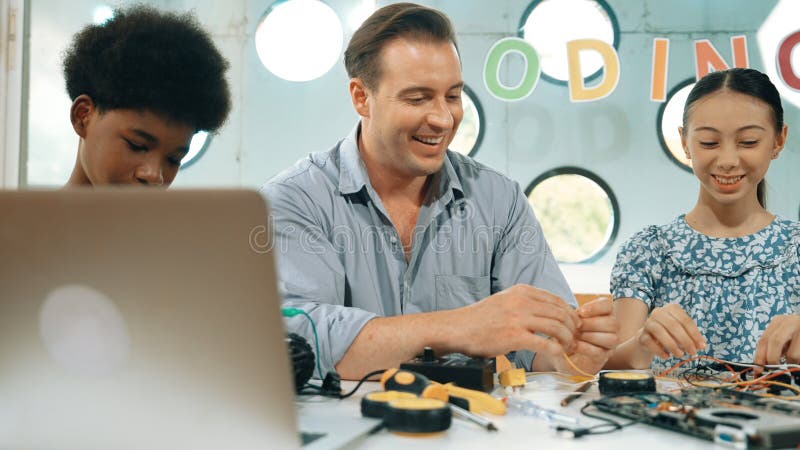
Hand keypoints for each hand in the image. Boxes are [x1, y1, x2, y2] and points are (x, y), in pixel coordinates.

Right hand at [456, 284, 579, 357]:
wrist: (457, 328)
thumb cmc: (479, 319)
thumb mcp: (504, 301)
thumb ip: (524, 303)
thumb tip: (546, 311)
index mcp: (521, 291)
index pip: (556, 299)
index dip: (569, 313)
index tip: (572, 324)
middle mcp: (522, 301)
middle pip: (560, 313)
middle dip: (572, 328)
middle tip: (573, 338)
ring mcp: (519, 319)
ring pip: (557, 327)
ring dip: (567, 340)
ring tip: (565, 348)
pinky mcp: (515, 337)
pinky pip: (546, 344)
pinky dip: (557, 351)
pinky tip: (557, 356)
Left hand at [555, 297, 618, 374]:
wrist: (562, 351)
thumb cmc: (569, 331)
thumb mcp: (570, 319)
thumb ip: (576, 314)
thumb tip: (575, 313)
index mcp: (605, 313)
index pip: (608, 306)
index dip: (596, 307)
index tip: (581, 311)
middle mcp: (611, 328)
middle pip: (612, 323)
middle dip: (592, 323)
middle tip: (576, 326)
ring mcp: (609, 344)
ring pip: (611, 338)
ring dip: (591, 336)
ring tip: (576, 335)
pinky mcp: (602, 357)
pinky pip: (600, 352)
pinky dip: (586, 348)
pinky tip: (575, 345)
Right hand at [637, 303, 704, 358]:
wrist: (649, 339)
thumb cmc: (669, 334)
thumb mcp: (682, 332)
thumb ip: (691, 337)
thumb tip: (701, 345)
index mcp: (671, 308)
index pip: (685, 320)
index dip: (694, 334)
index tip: (701, 346)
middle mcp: (658, 312)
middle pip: (673, 325)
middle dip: (685, 340)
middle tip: (692, 353)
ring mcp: (648, 322)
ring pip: (659, 331)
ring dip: (672, 345)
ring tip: (680, 355)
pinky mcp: (641, 334)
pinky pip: (649, 342)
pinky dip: (659, 350)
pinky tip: (666, 356)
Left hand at [754, 315, 799, 365]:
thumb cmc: (797, 339)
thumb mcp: (785, 339)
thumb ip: (773, 348)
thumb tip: (760, 366)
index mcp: (779, 321)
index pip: (763, 340)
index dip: (759, 357)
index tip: (757, 371)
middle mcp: (790, 321)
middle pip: (774, 342)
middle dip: (772, 360)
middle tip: (774, 370)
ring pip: (791, 354)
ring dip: (790, 363)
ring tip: (794, 362)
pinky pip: (799, 357)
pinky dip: (797, 363)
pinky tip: (798, 361)